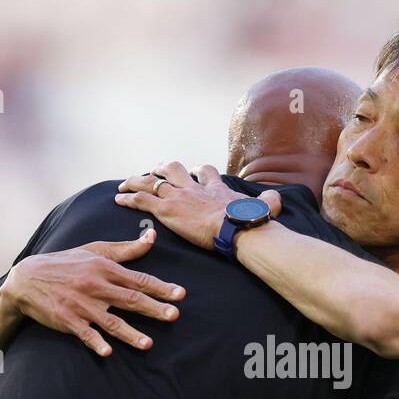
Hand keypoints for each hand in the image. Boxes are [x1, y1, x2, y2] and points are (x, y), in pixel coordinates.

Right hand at [2, 230, 184, 356]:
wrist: (27, 278)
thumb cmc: (66, 264)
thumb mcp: (94, 251)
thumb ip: (126, 249)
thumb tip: (152, 237)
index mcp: (104, 269)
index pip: (138, 279)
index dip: (161, 287)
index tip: (180, 294)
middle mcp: (95, 286)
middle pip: (130, 299)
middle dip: (154, 308)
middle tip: (174, 315)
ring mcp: (81, 305)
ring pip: (110, 321)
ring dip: (130, 333)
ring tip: (148, 344)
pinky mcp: (67, 320)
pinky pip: (84, 334)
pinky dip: (95, 342)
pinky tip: (107, 352)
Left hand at [115, 161, 281, 249]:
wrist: (238, 229)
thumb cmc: (252, 222)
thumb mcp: (265, 207)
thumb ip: (271, 201)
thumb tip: (279, 200)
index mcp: (216, 188)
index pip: (203, 171)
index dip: (195, 171)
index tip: (190, 172)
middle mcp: (195, 187)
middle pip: (173, 168)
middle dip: (161, 169)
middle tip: (153, 173)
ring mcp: (180, 196)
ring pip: (151, 181)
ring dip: (137, 181)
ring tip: (125, 184)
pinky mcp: (168, 209)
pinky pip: (142, 199)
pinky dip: (129, 198)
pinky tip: (119, 199)